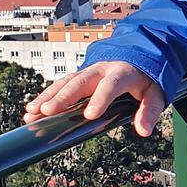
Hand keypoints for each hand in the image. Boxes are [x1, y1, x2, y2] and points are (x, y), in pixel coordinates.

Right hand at [22, 61, 165, 137]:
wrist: (137, 55)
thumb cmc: (145, 77)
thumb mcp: (155, 93)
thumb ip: (149, 111)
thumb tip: (144, 130)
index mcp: (121, 73)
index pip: (109, 86)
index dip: (99, 100)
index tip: (89, 115)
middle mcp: (100, 70)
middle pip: (79, 83)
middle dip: (62, 98)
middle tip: (46, 112)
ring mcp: (86, 72)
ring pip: (64, 83)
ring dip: (47, 98)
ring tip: (31, 113)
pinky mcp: (78, 77)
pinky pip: (59, 86)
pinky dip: (45, 97)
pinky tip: (31, 110)